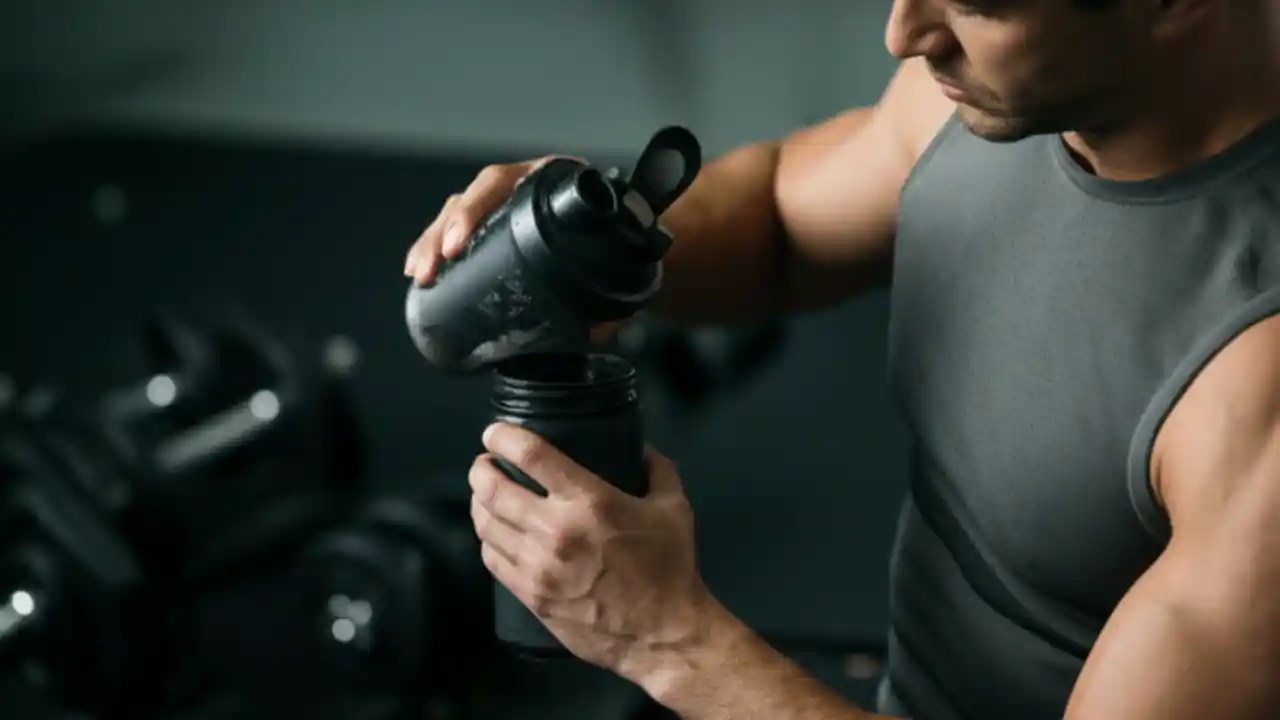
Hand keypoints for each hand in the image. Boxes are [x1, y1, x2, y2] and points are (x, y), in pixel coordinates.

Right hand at [403, 154, 627, 344]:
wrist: (631, 235)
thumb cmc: (619, 238)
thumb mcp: (614, 255)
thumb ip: (609, 293)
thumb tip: (596, 330)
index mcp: (550, 179)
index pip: (501, 181)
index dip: (475, 209)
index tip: (460, 243)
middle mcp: (522, 186)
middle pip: (471, 199)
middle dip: (443, 234)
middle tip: (431, 268)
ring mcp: (505, 205)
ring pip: (457, 214)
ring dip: (432, 243)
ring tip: (418, 273)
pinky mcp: (494, 228)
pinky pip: (458, 232)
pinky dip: (436, 249)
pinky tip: (418, 270)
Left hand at [468, 422, 713, 680]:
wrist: (662, 634)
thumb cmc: (669, 567)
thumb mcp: (674, 507)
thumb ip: (656, 469)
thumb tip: (638, 445)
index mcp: (589, 501)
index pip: (530, 455)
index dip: (504, 437)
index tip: (494, 432)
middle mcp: (555, 530)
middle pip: (495, 489)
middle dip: (482, 469)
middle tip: (484, 463)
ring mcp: (537, 566)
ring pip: (486, 524)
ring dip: (479, 503)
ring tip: (484, 494)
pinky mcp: (530, 595)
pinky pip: (491, 559)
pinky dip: (487, 538)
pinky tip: (493, 531)